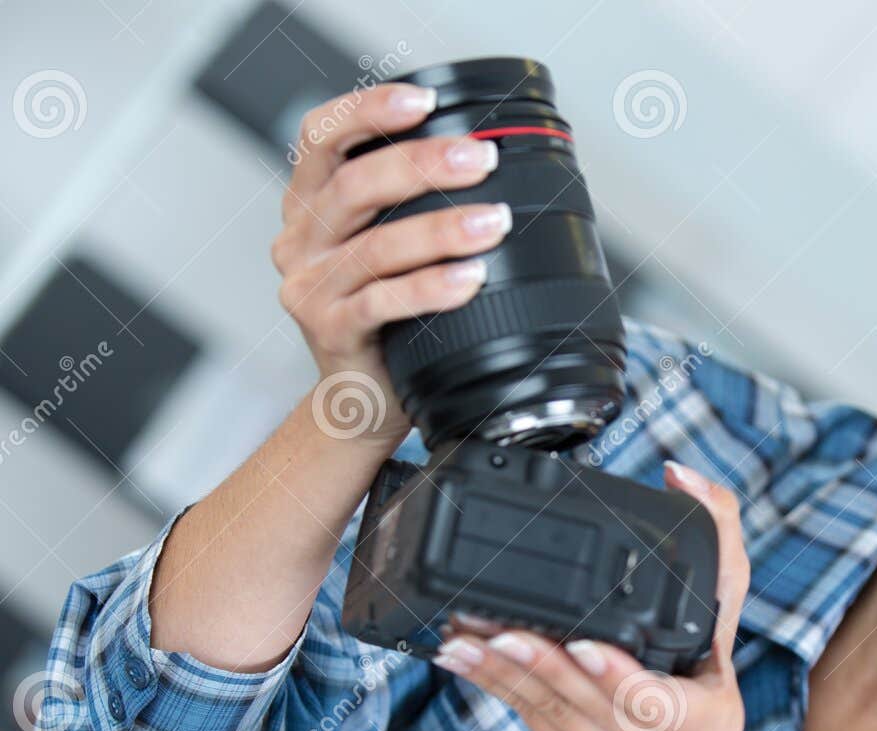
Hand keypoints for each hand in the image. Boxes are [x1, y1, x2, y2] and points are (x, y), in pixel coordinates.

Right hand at [271, 81, 511, 444]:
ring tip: (493, 221)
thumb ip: (411, 207)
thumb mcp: (386, 252)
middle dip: (422, 164)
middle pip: (354, 184)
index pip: (320, 136)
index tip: (425, 101)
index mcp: (311, 205)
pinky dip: (430, 287)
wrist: (361, 399)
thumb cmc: (387, 318)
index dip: (368, 111)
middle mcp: (300, 239)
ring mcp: (308, 286)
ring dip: (441, 228)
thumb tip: (487, 162)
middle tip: (480, 159)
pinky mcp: (329, 330)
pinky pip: (380, 303)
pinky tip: (469, 277)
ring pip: (375, 244)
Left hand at [431, 462, 750, 730]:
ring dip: (508, 678)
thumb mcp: (722, 590)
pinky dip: (500, 692)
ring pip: (559, 722)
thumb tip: (678, 475)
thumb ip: (717, 526)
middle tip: (499, 631)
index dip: (622, 679)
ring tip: (466, 641)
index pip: (668, 704)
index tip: (581, 644)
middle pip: (600, 712)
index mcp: (717, 719)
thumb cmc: (702, 656)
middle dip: (544, 670)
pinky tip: (469, 662)